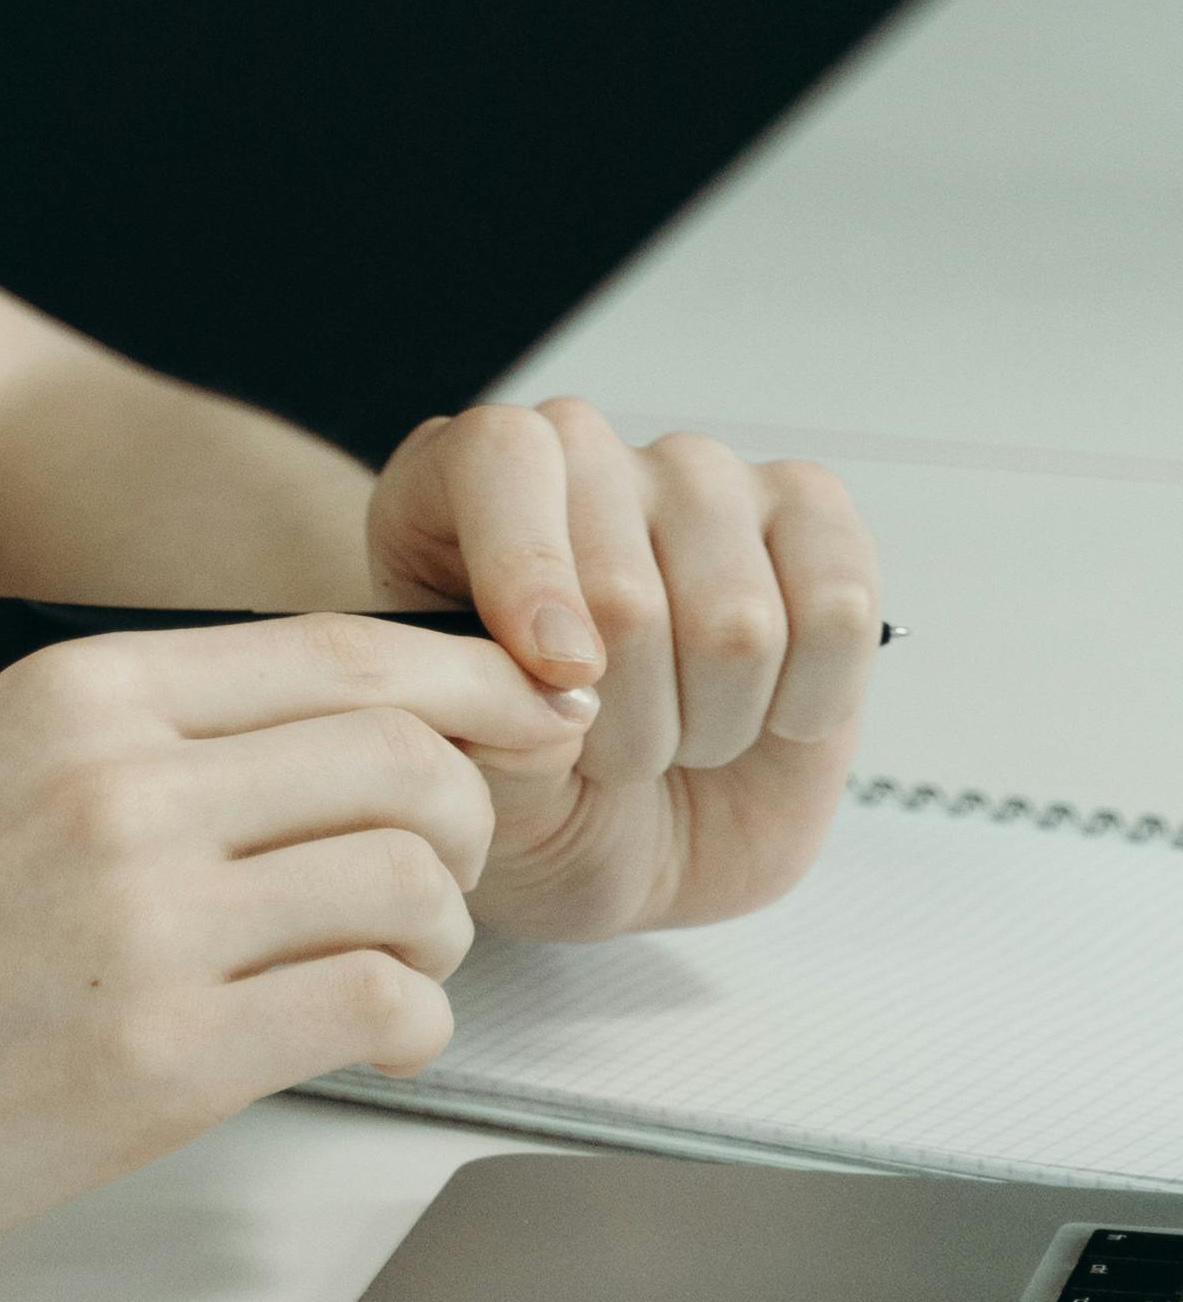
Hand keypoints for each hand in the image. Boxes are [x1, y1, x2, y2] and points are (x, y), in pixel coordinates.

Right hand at [0, 613, 596, 1301]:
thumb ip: (149, 744)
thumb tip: (343, 732)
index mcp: (76, 697)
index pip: (347, 654)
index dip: (475, 687)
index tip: (530, 720)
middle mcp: (121, 787)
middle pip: (410, 759)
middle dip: (469, 819)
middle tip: (438, 879)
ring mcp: (145, 922)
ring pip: (415, 881)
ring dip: (438, 936)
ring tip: (385, 971)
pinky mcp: (162, 1059)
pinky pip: (379, 1005)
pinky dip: (410, 1025)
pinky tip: (364, 1040)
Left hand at [366, 396, 877, 940]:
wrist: (635, 843)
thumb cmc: (537, 791)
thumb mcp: (470, 782)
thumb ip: (482, 726)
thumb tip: (557, 677)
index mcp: (460, 489)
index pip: (504, 458)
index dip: (531, 571)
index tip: (556, 680)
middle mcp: (587, 459)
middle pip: (623, 583)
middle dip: (624, 717)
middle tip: (609, 752)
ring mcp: (704, 480)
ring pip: (736, 616)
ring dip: (712, 721)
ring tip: (680, 733)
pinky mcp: (811, 519)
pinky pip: (840, 603)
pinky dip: (808, 698)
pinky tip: (768, 712)